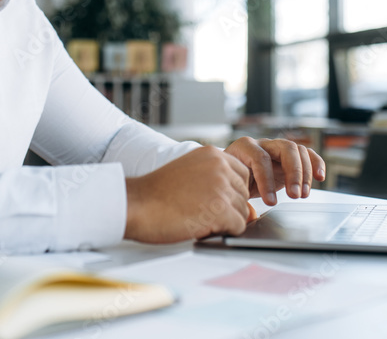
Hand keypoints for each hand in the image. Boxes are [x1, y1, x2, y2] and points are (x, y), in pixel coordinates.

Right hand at [124, 146, 252, 242]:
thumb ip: (217, 181)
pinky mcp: (220, 209)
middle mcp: (220, 167)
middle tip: (200, 211)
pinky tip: (202, 227)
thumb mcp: (190, 173)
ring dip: (225, 220)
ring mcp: (221, 187)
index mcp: (213, 154)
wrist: (137, 205)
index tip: (210, 199)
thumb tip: (249, 207)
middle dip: (228, 207)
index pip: (242, 175)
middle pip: (244, 194)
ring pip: (243, 211)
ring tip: (197, 217)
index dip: (228, 192)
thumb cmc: (156, 193)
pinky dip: (225, 232)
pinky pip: (239, 226)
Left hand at [223, 137, 325, 205]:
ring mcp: (276, 147)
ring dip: (304, 173)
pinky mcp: (288, 156)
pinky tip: (320, 177)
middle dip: (293, 173)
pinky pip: (306, 154)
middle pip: (285, 148)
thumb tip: (248, 214)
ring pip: (298, 151)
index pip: (260, 159)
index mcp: (243, 148)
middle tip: (294, 196)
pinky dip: (315, 163)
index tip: (270, 203)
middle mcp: (262, 143)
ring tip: (302, 195)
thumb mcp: (229, 186)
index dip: (267, 181)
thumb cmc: (230, 181)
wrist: (231, 174)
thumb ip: (236, 195)